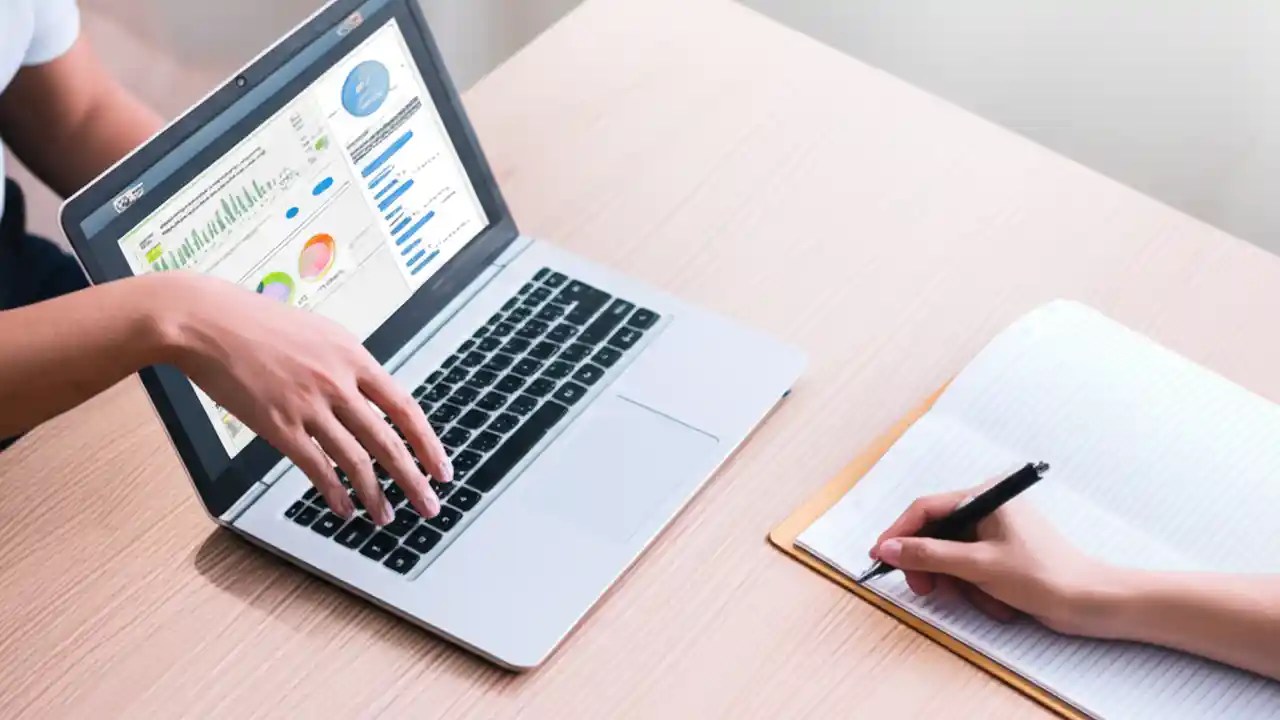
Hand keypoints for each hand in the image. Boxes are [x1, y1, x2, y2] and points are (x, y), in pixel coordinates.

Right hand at [159, 273, 450, 525]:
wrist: (208, 322)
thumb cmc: (259, 324)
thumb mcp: (321, 334)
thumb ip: (349, 365)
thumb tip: (371, 394)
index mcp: (354, 357)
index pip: (405, 408)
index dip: (427, 443)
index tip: (442, 468)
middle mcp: (338, 382)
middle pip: (388, 441)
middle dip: (414, 479)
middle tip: (430, 506)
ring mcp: (309, 404)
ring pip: (356, 460)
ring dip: (374, 494)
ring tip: (386, 516)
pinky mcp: (278, 424)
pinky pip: (316, 467)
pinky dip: (334, 492)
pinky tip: (344, 509)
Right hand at [870, 485, 1103, 633]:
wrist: (1091, 604)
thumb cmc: (1044, 576)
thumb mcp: (979, 566)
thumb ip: (929, 555)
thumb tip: (890, 549)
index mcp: (985, 497)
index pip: (926, 509)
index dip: (899, 534)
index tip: (880, 557)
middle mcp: (988, 510)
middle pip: (935, 535)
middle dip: (932, 566)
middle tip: (925, 589)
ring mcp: (995, 534)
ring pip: (950, 558)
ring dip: (959, 583)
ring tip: (980, 599)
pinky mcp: (1001, 557)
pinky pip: (970, 571)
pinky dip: (976, 590)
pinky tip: (996, 603)